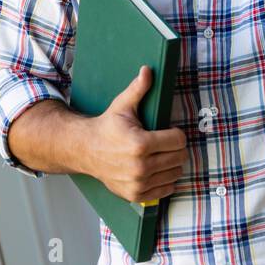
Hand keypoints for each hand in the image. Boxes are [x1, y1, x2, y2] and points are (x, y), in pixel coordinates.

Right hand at [87, 66, 187, 202]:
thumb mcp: (122, 105)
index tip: (168, 130)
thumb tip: (148, 69)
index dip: (176, 133)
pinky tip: (156, 170)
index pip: (179, 140)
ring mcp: (138, 183)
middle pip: (180, 157)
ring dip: (172, 164)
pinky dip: (165, 180)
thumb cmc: (107, 127)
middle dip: (176, 148)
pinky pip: (166, 190)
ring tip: (160, 155)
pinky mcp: (135, 195)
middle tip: (165, 142)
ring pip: (175, 173)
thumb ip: (139, 88)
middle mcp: (140, 166)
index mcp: (141, 144)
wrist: (84, 150)